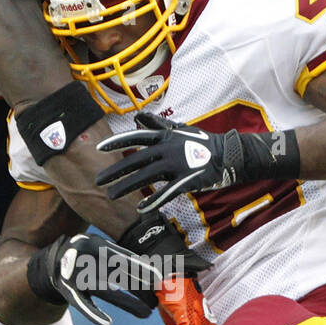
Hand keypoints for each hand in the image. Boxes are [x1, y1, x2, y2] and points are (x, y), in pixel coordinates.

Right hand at [26, 233, 161, 324]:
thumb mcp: (100, 251)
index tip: (159, 277)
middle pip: (119, 273)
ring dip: (127, 302)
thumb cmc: (85, 257)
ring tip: (146, 313)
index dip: (142, 268)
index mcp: (97, 246)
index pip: (124, 257)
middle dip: (139, 284)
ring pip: (106, 291)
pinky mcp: (69, 291)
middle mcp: (88, 259)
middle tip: (158, 295)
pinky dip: (94, 314)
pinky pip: (83, 304)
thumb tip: (148, 271)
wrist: (52, 261)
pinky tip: (106, 323)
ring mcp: (78, 275)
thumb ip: (120, 260)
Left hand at [96, 111, 245, 211]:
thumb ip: (158, 124)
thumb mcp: (179, 129)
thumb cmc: (202, 142)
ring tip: (111, 195)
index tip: (99, 149)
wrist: (228, 154)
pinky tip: (140, 208)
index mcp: (165, 136)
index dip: (117, 142)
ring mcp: (177, 164)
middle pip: (136, 160)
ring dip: (127, 186)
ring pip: (146, 176)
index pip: (136, 137)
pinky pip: (166, 192)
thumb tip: (138, 116)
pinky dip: (153, 200)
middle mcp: (168, 149)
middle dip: (115, 171)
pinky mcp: (186, 180)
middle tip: (98, 180)